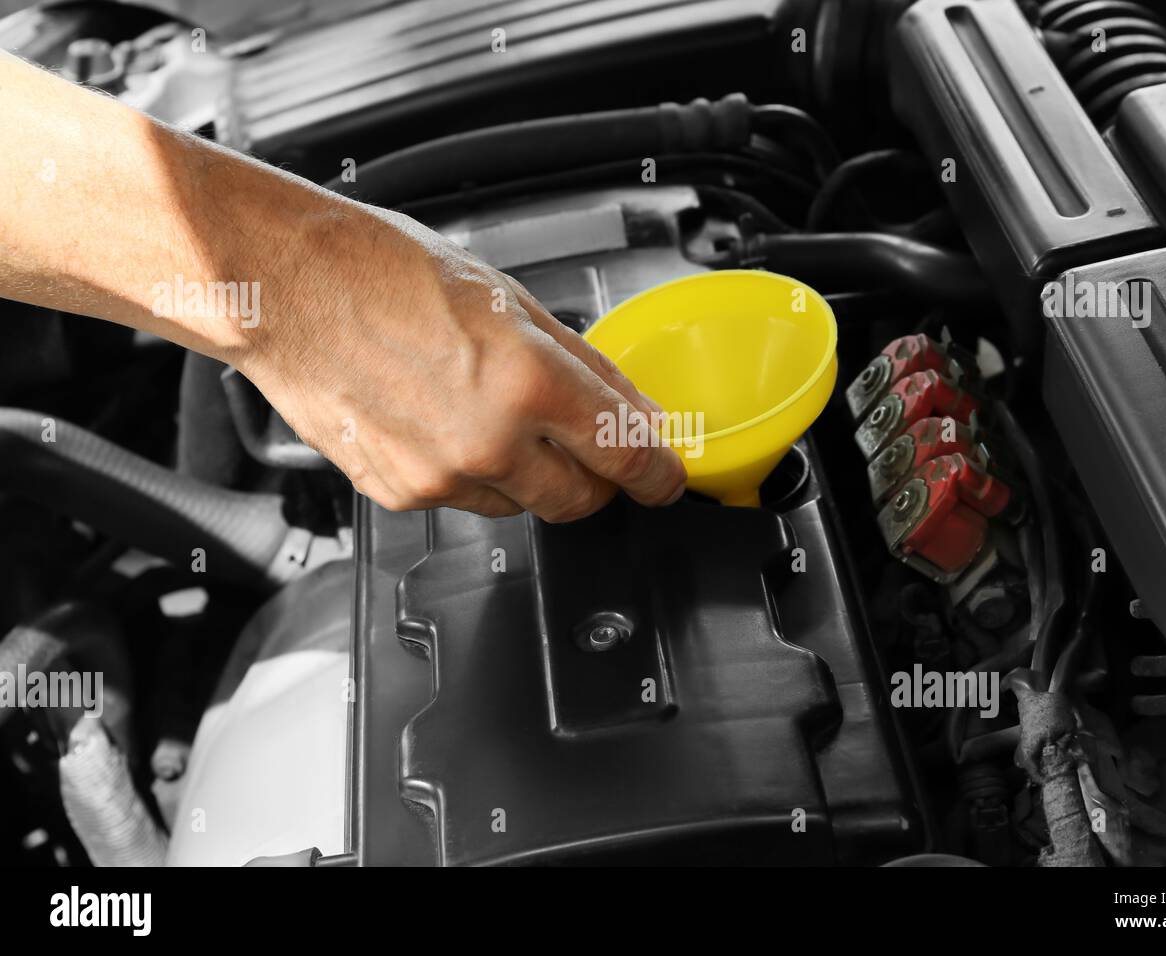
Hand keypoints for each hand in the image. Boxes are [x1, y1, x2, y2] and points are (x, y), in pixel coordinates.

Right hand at [237, 207, 686, 519]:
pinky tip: (442, 421)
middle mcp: (489, 442)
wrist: (283, 288)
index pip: (627, 457)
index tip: (667, 479)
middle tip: (586, 444)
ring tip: (487, 409)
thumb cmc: (383, 272)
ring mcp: (441, 477)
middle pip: (581, 500)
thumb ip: (585, 368)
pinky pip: (464, 502)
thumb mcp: (510, 300)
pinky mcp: (400, 496)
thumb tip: (635, 411)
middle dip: (596, 479)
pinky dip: (471, 474)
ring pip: (521, 504)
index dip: (659, 476)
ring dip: (529, 474)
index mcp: (529, 382)